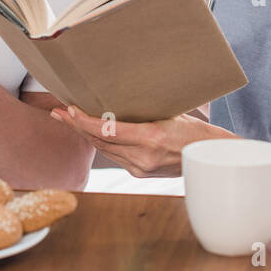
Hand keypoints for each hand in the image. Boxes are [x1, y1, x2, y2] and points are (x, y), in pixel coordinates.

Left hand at [49, 104, 236, 176]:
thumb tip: (117, 96)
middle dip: (76, 126)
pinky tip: (90, 132)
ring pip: (104, 150)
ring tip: (66, 119)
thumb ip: (143, 112)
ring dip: (84, 134)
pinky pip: (114, 155)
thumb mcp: (171, 114)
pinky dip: (100, 142)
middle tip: (57, 112)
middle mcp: (143, 157)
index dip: (84, 121)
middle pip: (100, 141)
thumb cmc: (196, 129)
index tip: (69, 110)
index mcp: (151, 138)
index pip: (107, 130)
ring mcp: (140, 168)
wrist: (212, 158)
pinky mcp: (140, 173)